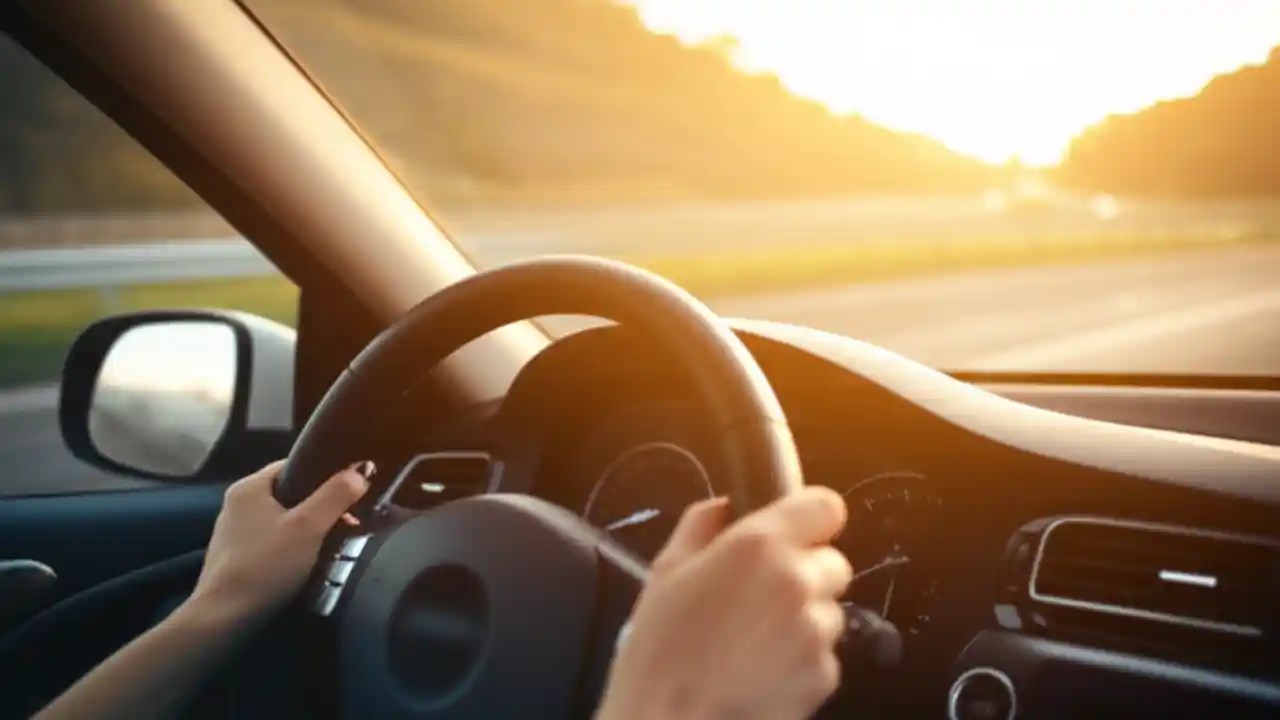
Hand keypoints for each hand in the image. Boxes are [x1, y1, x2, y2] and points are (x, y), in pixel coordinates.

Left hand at [185, 460, 372, 624]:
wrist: (224, 618)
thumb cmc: (266, 565)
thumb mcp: (308, 527)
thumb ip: (335, 496)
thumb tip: (362, 469)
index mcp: (249, 486)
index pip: (294, 466)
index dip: (325, 473)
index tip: (351, 490)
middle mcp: (237, 504)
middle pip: (289, 493)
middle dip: (320, 506)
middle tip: (348, 521)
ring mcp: (233, 532)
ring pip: (281, 519)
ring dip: (307, 529)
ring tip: (333, 544)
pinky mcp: (234, 558)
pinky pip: (272, 541)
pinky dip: (291, 547)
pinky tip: (306, 563)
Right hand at [598, 486, 852, 719]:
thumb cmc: (658, 647)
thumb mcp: (666, 571)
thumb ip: (701, 525)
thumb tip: (723, 506)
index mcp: (760, 545)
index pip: (826, 506)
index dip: (811, 518)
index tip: (794, 532)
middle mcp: (798, 581)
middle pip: (833, 562)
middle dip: (805, 573)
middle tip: (762, 595)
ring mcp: (816, 631)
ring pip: (830, 610)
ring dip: (804, 618)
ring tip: (755, 640)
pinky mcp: (824, 674)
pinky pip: (825, 654)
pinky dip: (802, 659)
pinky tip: (761, 669)